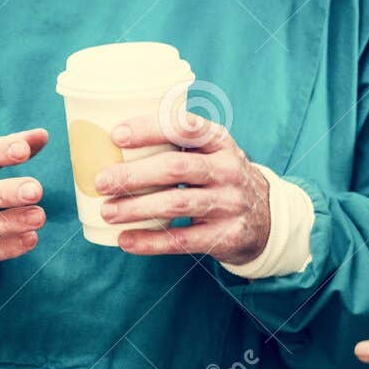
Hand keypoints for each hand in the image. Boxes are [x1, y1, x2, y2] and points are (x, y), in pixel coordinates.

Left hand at [94, 112, 270, 264]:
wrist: (267, 219)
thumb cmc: (219, 178)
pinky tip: (125, 240)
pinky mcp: (227, 236)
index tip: (116, 135)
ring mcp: (230, 203)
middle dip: (134, 175)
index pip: (185, 126)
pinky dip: (150, 241)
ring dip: (137, 209)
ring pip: (177, 204)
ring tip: (107, 212)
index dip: (150, 129)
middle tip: (101, 181)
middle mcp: (228, 169)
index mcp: (220, 141)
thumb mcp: (211, 153)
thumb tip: (108, 146)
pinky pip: (182, 239)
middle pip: (176, 168)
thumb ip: (175, 146)